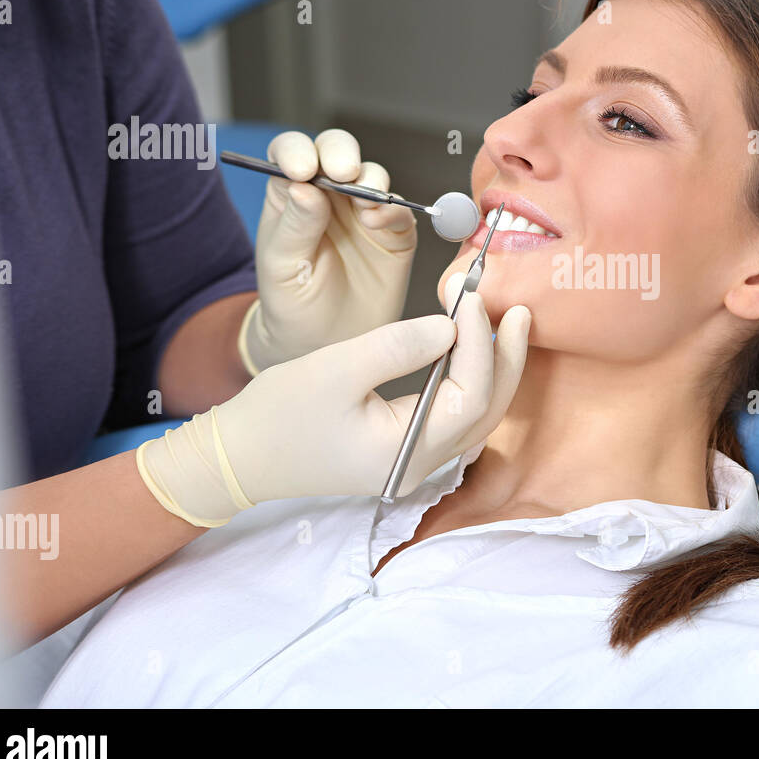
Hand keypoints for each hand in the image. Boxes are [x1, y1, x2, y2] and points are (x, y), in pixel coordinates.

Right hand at [139, 274, 531, 525]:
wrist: (242, 456)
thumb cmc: (280, 415)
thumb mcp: (337, 369)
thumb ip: (399, 347)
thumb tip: (451, 327)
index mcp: (408, 451)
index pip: (470, 395)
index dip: (480, 342)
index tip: (469, 295)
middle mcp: (422, 463)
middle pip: (487, 409)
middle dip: (505, 356)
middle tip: (516, 309)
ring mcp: (417, 459)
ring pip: (477, 413)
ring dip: (493, 366)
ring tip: (504, 321)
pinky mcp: (407, 446)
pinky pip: (455, 413)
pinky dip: (471, 377)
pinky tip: (473, 347)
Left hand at [239, 129, 418, 374]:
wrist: (324, 344)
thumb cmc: (293, 304)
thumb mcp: (281, 266)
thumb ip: (295, 225)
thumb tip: (304, 186)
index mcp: (292, 195)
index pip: (292, 153)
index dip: (298, 151)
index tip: (302, 169)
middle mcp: (329, 196)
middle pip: (338, 152)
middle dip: (342, 154)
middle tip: (342, 173)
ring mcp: (364, 213)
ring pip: (373, 176)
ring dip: (370, 181)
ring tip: (364, 205)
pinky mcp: (394, 235)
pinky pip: (399, 211)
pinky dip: (392, 210)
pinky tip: (377, 223)